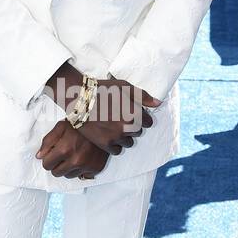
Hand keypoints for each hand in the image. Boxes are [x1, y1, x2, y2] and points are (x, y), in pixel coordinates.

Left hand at [35, 119, 110, 178]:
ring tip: (73, 154)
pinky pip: (82, 176)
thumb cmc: (82, 123)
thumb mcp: (61, 127)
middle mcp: (76, 160)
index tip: (52, 154)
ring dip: (68, 168)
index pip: (47, 165)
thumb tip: (40, 156)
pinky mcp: (95, 168)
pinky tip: (83, 158)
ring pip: (68, 176)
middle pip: (57, 173)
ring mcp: (87, 166)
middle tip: (62, 155)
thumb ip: (48, 141)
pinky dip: (80, 169)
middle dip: (56, 165)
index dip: (48, 159)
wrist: (105, 124)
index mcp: (65, 149)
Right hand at [46, 64, 160, 156]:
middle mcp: (127, 127)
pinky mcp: (105, 144)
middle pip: (138, 132)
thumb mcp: (125, 87)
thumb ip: (143, 97)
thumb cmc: (102, 90)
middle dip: (132, 126)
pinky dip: (115, 144)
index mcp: (134, 114)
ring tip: (112, 125)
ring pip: (128, 142)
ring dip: (124, 136)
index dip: (140, 116)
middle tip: (119, 117)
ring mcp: (116, 137)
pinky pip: (117, 150)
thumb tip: (158, 103)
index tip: (130, 112)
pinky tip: (108, 134)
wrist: (79, 99)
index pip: (148, 122)